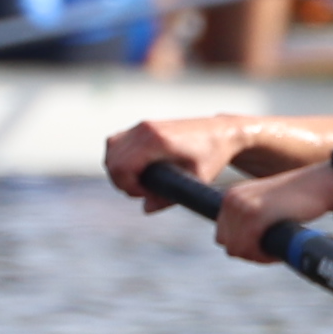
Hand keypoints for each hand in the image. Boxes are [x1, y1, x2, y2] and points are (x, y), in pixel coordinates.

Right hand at [99, 113, 252, 202]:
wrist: (221, 132)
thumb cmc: (212, 156)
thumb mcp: (195, 182)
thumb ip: (169, 198)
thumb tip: (145, 208)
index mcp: (156, 141)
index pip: (121, 167)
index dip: (128, 187)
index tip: (147, 193)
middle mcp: (145, 130)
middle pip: (113, 161)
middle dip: (122, 181)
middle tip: (145, 191)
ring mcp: (142, 125)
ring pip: (111, 150)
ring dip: (118, 170)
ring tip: (141, 181)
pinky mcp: (143, 125)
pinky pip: (117, 142)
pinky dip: (119, 157)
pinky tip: (136, 169)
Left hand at [207, 163, 330, 264]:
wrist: (318, 184)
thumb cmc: (296, 199)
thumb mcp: (263, 205)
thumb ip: (247, 219)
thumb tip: (235, 248)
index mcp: (231, 196)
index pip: (222, 235)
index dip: (242, 246)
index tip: (262, 245)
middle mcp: (232, 199)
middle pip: (228, 244)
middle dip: (248, 252)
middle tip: (269, 251)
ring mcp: (242, 206)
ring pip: (237, 249)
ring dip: (256, 256)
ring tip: (274, 251)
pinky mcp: (256, 214)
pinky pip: (249, 247)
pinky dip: (263, 256)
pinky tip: (277, 252)